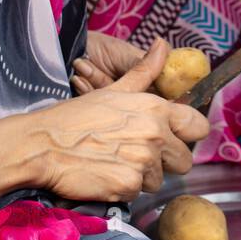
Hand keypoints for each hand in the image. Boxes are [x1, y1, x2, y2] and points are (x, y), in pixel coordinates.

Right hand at [26, 40, 209, 201]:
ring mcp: (143, 162)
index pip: (198, 126)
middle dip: (166, 162)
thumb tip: (163, 45)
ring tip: (115, 162)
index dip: (188, 134)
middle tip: (138, 155)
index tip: (175, 138)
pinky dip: (123, 189)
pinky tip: (105, 175)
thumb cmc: (75, 116)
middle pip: (184, 161)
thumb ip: (144, 71)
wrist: (42, 144)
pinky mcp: (129, 186)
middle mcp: (155, 134)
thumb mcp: (113, 89)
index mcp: (155, 108)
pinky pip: (138, 194)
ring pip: (159, 180)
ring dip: (142, 176)